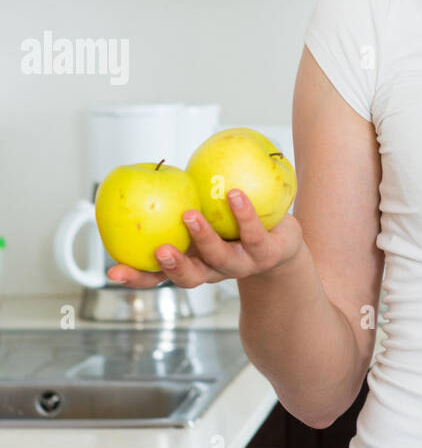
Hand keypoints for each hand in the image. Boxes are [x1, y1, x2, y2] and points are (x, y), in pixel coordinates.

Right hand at [105, 190, 303, 288]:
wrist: (283, 240)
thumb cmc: (233, 223)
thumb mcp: (204, 213)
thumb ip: (179, 199)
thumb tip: (148, 169)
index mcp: (192, 263)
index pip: (158, 276)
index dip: (135, 278)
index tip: (112, 272)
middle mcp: (214, 269)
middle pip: (190, 277)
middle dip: (173, 266)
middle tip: (159, 250)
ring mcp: (242, 264)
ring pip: (221, 258)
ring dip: (205, 238)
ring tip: (190, 215)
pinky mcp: (268, 252)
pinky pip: (253, 233)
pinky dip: (243, 214)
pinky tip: (234, 194)